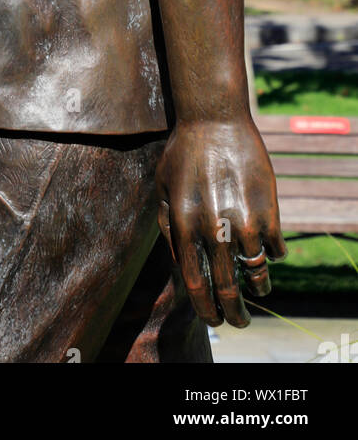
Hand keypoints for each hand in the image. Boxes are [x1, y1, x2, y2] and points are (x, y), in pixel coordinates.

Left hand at [155, 117, 286, 327]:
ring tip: (258, 290)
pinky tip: (268, 252)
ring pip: (256, 274)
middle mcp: (212, 228)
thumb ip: (169, 227)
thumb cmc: (184, 152)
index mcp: (183, 225)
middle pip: (227, 288)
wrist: (214, 118)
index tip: (213, 319)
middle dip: (235, 313)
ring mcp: (242, 221)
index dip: (206, 308)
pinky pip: (275, 249)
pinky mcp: (267, 211)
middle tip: (240, 321)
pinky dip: (273, 256)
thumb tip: (181, 265)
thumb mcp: (163, 187)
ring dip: (258, 288)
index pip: (195, 284)